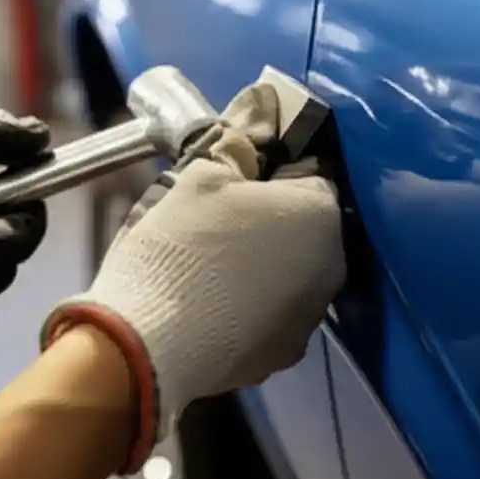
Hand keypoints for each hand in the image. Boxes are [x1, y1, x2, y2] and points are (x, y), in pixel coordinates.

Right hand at [42, 83, 343, 470]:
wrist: (148, 343)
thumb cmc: (179, 246)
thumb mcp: (201, 175)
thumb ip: (237, 147)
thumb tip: (254, 124)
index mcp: (320, 214)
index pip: (310, 169)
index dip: (272, 165)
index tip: (237, 171)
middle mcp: (332, 267)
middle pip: (305, 225)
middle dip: (271, 215)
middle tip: (218, 215)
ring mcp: (310, 317)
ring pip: (291, 271)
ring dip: (264, 261)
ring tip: (211, 260)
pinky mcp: (283, 354)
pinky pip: (273, 313)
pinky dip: (252, 303)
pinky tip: (213, 300)